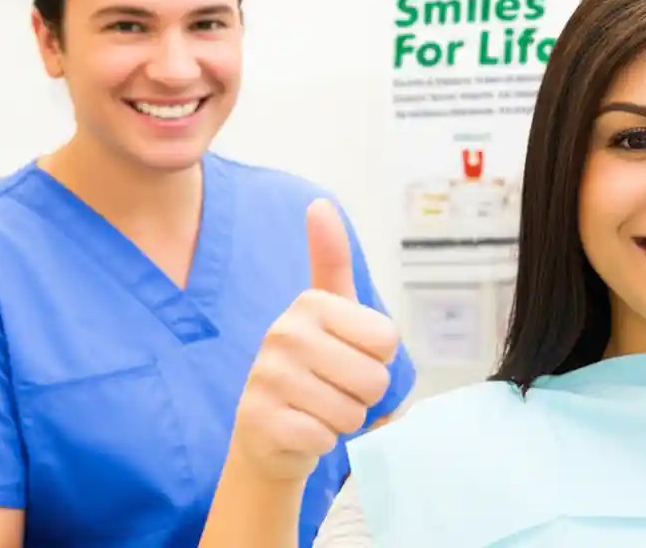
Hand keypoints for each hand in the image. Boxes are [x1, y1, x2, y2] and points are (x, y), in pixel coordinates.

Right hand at [231, 199, 399, 482]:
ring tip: (317, 409)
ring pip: (351, 412)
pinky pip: (324, 438)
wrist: (268, 434)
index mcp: (309, 303)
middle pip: (374, 378)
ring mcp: (267, 377)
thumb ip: (331, 259)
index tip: (348, 355)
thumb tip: (319, 203)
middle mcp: (283, 333)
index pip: (387, 340)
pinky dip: (321, 443)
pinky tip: (300, 430)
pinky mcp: (259, 420)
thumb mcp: (331, 313)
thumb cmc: (314, 369)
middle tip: (333, 390)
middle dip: (363, 395)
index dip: (378, 358)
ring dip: (343, 420)